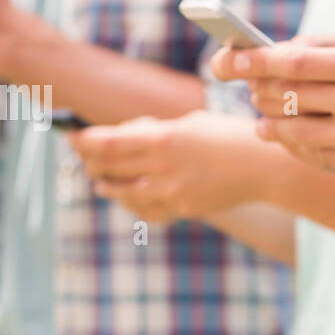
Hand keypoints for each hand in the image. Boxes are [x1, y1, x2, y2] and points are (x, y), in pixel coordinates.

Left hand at [66, 111, 269, 222]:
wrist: (262, 166)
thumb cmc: (226, 135)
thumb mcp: (188, 123)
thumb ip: (153, 132)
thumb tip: (123, 138)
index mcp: (163, 138)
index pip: (107, 143)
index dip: (83, 141)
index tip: (72, 137)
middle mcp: (163, 168)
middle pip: (109, 168)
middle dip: (90, 161)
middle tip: (82, 155)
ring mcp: (172, 193)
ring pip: (122, 194)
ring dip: (107, 185)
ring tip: (100, 180)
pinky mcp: (183, 209)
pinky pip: (146, 211)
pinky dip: (133, 204)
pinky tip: (129, 197)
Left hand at [210, 42, 334, 188]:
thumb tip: (287, 54)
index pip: (295, 61)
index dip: (254, 61)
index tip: (228, 59)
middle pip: (288, 95)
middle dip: (259, 91)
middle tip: (246, 88)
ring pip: (294, 130)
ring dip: (270, 124)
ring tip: (261, 119)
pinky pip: (316, 157)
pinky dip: (297, 148)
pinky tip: (290, 140)